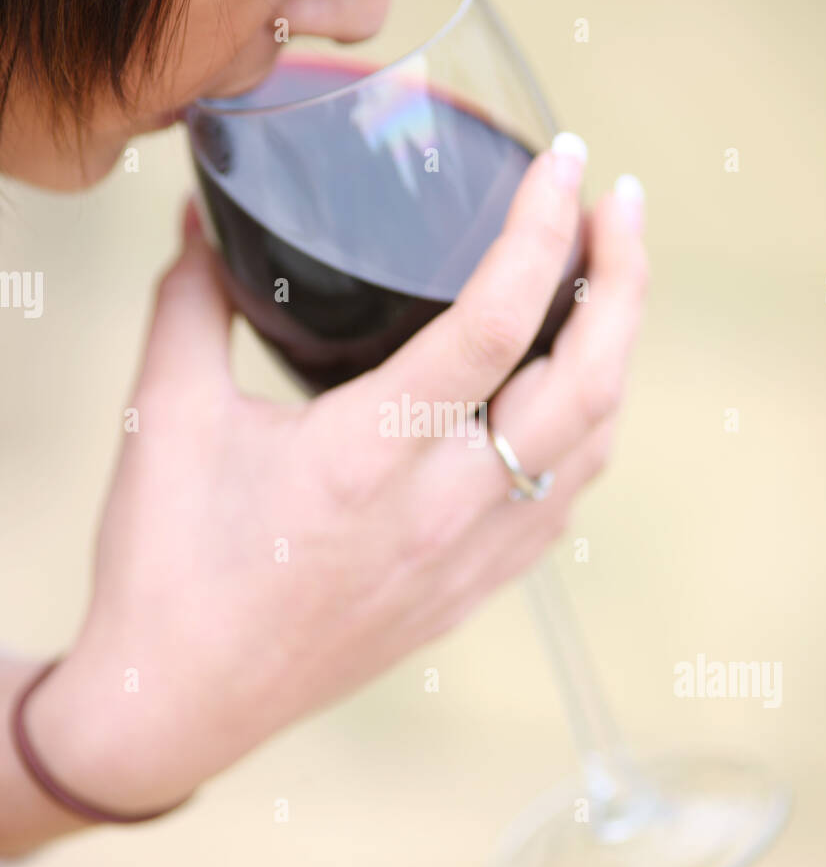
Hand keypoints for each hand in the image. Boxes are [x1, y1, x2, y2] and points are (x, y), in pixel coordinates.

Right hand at [24, 147, 646, 815]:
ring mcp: (467, 559)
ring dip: (616, 354)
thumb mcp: (161, 418)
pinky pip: (563, 501)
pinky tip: (570, 396)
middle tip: (619, 205)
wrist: (175, 705)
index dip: (542, 230)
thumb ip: (190, 303)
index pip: (492, 325)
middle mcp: (439, 510)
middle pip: (585, 384)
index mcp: (366, 457)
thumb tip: (197, 219)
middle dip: (624, 281)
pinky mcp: (471, 593)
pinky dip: (588, 431)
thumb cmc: (166, 569)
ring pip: (592, 445)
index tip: (567, 161)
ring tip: (606, 284)